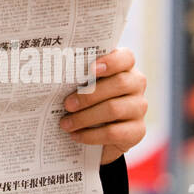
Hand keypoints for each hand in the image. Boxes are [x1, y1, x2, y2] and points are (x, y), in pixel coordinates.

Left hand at [59, 47, 147, 166]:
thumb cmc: (86, 100)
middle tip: (66, 104)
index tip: (90, 69)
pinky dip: (91, 135)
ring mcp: (139, 108)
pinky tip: (76, 136)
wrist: (98, 135)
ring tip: (65, 124)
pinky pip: (114, 132)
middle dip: (89, 95)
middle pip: (120, 83)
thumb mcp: (82, 86)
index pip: (126, 58)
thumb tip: (53, 72)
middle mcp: (136, 85)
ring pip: (114, 109)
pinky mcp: (137, 131)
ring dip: (85, 117)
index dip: (111, 61)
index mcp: (124, 67)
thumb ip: (77, 76)